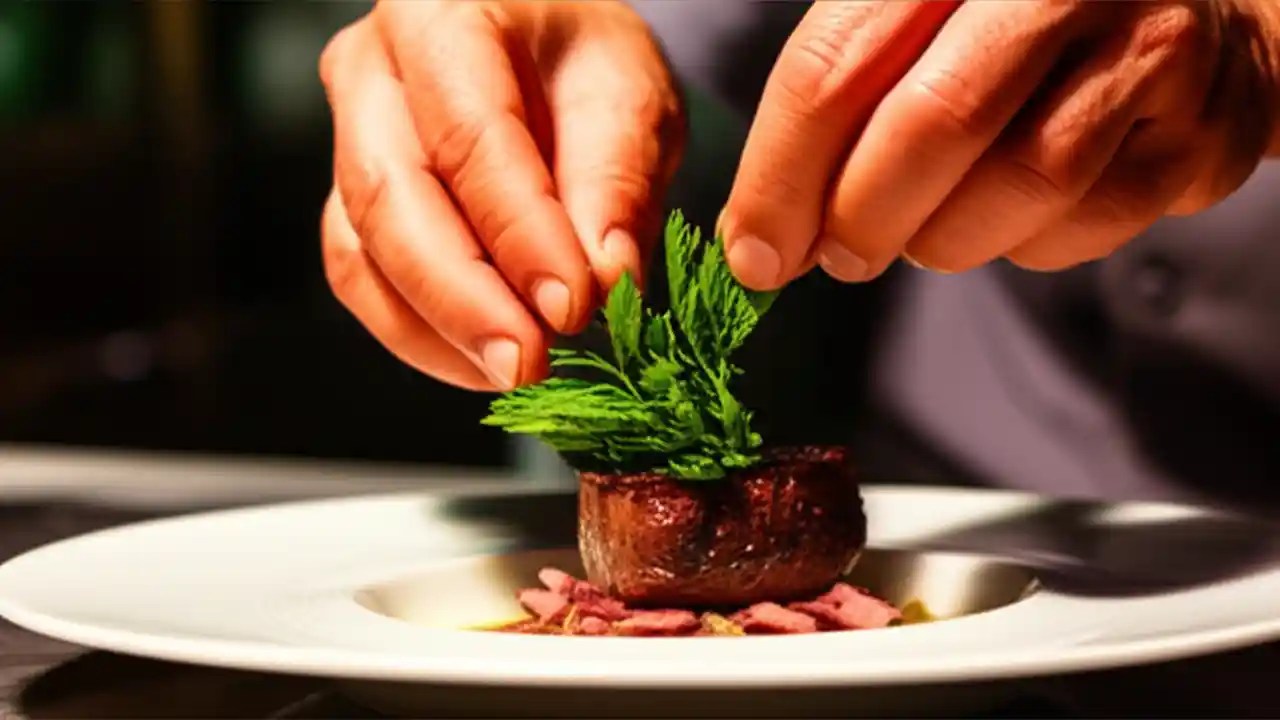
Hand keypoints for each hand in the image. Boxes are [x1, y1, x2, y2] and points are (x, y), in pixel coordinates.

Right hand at [319, 1, 682, 389]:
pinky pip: (363, 280)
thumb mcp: (629, 93)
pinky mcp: (350, 202)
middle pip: (392, 201)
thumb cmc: (583, 60)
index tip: (572, 307)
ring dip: (440, 330)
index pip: (470, 138)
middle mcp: (369, 72)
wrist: (542, 50)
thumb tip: (606, 279)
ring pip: (362, 251)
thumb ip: (618, 180)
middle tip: (530, 365)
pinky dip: (423, 334)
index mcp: (439, 16)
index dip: (520, 234)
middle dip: (463, 300)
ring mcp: (347, 139)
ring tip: (519, 371)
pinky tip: (485, 360)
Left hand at [720, 0, 1279, 288]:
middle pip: (931, 124)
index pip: (836, 65)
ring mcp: (1144, 48)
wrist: (1192, 19)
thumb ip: (838, 105)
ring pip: (1015, 183)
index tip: (755, 250)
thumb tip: (764, 234)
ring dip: (943, 239)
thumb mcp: (916, 27)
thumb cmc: (1015, 30)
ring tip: (925, 231)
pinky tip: (1009, 217)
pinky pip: (1082, 225)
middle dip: (862, 217)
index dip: (780, 176)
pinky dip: (1022, 246)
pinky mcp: (1195, 131)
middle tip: (840, 254)